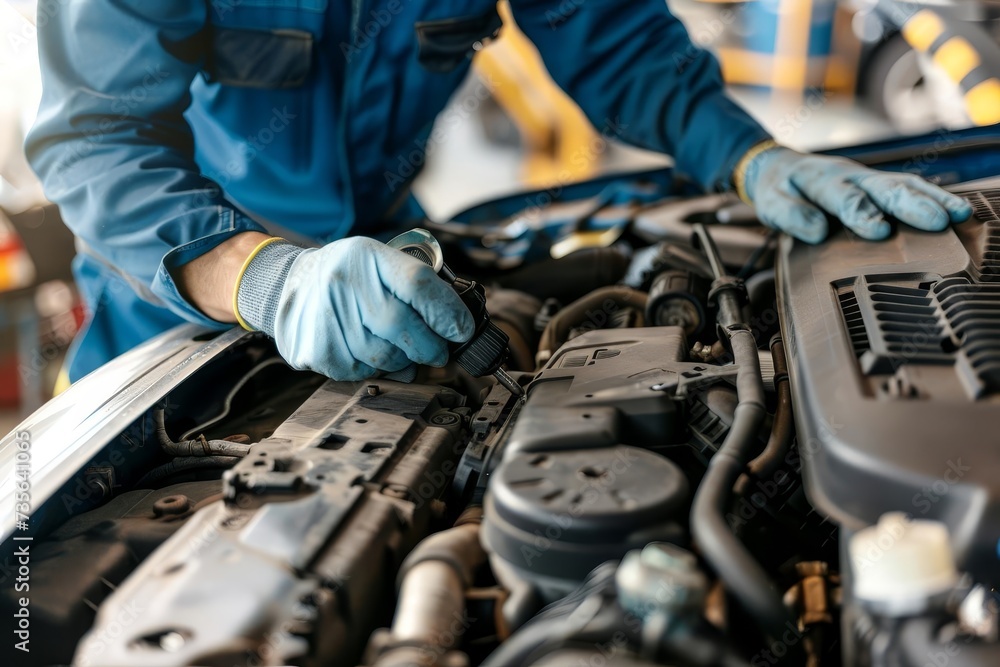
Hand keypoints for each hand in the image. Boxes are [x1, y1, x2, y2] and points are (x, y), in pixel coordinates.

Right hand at [236, 236, 473, 380]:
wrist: (287, 284)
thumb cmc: (349, 275)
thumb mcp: (380, 262)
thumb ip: (418, 289)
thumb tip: (454, 330)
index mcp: (369, 256)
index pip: (418, 284)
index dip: (448, 313)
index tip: (462, 331)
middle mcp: (345, 283)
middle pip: (403, 328)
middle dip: (432, 347)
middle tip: (439, 352)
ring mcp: (326, 317)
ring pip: (385, 357)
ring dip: (403, 361)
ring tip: (398, 347)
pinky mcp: (316, 349)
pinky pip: (362, 372)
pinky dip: (375, 369)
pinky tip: (367, 350)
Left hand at [740, 145, 971, 242]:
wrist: (779, 166)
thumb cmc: (779, 189)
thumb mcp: (771, 202)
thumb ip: (791, 215)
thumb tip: (817, 230)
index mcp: (822, 180)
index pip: (845, 198)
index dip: (862, 213)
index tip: (879, 231)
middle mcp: (851, 175)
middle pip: (885, 188)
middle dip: (912, 205)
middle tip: (937, 221)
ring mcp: (868, 178)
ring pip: (903, 185)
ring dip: (931, 199)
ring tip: (958, 215)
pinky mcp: (878, 184)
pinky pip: (908, 187)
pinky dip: (932, 196)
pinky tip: (955, 210)